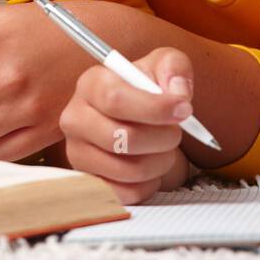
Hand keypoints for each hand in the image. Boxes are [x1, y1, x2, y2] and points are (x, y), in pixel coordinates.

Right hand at [58, 47, 195, 204]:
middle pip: (122, 138)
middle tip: (176, 131)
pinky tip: (152, 164)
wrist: (135, 117)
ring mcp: (78, 154)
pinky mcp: (90, 182)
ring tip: (166, 148)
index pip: (115, 99)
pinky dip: (150, 183)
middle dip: (163, 137)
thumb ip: (174, 68)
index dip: (154, 108)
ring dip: (161, 161)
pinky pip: (127, 194)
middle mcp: (76, 118)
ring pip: (129, 170)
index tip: (183, 109)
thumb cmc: (147, 89)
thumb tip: (178, 93)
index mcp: (91, 84)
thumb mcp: (163, 65)